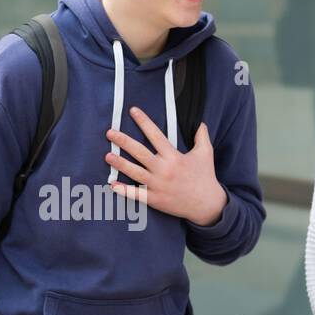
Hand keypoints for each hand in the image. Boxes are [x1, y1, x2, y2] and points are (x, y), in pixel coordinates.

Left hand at [104, 107, 226, 225]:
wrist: (207, 204)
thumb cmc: (205, 176)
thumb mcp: (206, 153)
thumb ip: (201, 136)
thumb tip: (199, 121)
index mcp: (174, 156)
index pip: (155, 135)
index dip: (144, 121)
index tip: (133, 111)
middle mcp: (164, 170)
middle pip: (140, 152)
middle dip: (124, 142)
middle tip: (110, 133)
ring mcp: (158, 186)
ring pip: (135, 172)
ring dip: (120, 164)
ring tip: (107, 155)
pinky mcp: (155, 200)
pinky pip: (137, 195)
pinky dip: (124, 190)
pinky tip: (112, 184)